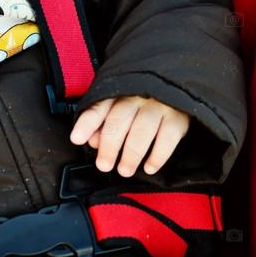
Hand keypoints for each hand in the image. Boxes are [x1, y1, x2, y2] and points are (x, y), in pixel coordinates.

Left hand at [69, 96, 190, 177]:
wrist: (177, 86)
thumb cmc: (143, 103)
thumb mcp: (121, 106)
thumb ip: (103, 122)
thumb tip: (92, 141)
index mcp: (119, 91)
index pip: (99, 107)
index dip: (87, 123)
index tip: (76, 139)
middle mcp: (138, 95)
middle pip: (119, 120)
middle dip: (109, 146)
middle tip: (104, 166)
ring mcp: (160, 104)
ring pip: (142, 130)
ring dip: (131, 154)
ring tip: (125, 170)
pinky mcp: (179, 116)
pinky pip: (167, 138)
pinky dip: (157, 156)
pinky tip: (149, 167)